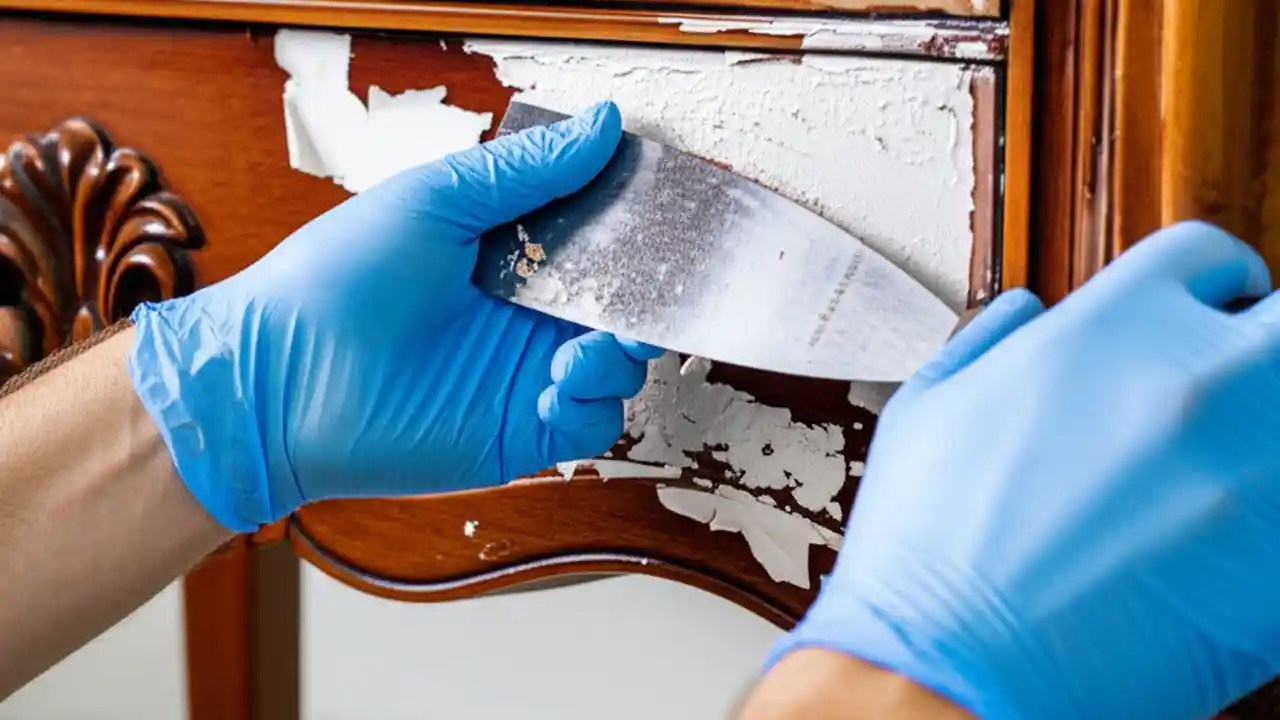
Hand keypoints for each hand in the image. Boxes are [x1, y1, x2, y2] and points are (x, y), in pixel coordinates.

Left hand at [129, 102, 660, 531]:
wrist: (278, 379)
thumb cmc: (337, 279)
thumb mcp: (435, 201)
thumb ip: (524, 171)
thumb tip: (602, 126)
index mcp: (510, 253)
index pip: (600, 240)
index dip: (637, 233)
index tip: (661, 219)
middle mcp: (526, 314)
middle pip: (623, 306)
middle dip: (648, 297)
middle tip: (649, 287)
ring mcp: (525, 373)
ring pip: (619, 366)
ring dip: (624, 352)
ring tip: (589, 342)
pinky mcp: (520, 430)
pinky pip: (592, 421)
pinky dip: (595, 401)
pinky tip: (561, 380)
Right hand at [770, 221, 1279, 718]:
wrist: (949, 673)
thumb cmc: (929, 551)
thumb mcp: (930, 408)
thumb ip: (991, 340)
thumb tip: (1029, 316)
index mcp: (1105, 332)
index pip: (1206, 257)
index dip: (1209, 287)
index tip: (1209, 313)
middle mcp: (1194, 384)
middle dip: (1264, 347)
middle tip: (1236, 386)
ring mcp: (1252, 473)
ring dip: (1266, 431)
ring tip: (1224, 467)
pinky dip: (1269, 514)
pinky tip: (1213, 541)